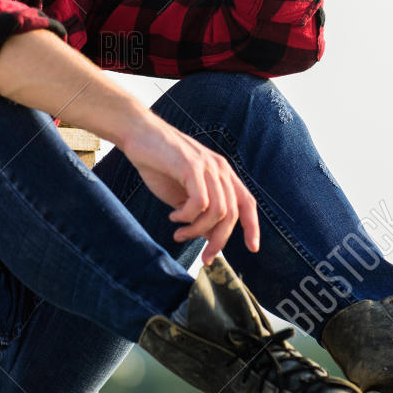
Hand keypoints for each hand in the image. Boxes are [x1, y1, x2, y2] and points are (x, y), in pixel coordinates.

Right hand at [114, 111, 260, 263]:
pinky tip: (174, 217)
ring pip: (218, 211)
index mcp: (222, 174)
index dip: (252, 226)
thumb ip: (200, 212)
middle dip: (219, 241)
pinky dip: (187, 217)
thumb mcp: (183, 194)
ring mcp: (207, 166)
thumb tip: (211, 237)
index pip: (247, 202)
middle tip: (204, 257)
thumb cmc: (159, 163)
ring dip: (197, 230)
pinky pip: (200, 202)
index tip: (253, 248)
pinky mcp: (191, 166)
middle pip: (233, 214)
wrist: (139, 134)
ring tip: (179, 233)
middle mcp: (220, 169)